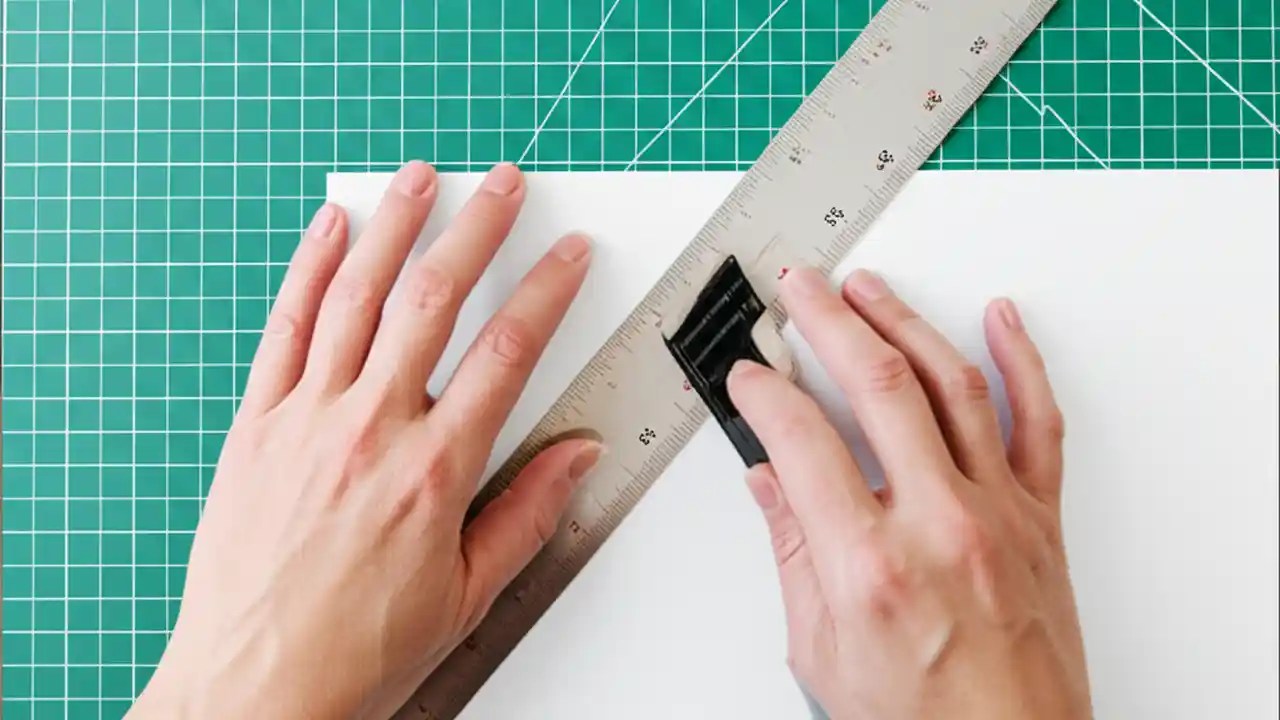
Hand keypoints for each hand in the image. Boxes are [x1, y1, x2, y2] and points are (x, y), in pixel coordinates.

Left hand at [128, 162, 599, 718]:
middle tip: (505, 186)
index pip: (507, 353)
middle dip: (478, 230)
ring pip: (357, 297)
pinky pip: (284, 328)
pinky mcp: (256, 425)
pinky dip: (309, 270)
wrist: (253, 691)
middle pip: (435, 301)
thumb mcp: (466, 595)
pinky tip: (332, 230)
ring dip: (395, 228)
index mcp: (434, 471)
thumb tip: (575, 456)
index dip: (546, 291)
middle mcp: (370, 429)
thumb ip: (526, 514)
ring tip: (422, 179)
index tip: (568, 253)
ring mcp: (306, 419)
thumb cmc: (357, 652)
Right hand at [728, 267, 1090, 719]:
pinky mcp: (1040, 519)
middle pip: (876, 384)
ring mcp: (997, 514)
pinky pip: (1038, 422)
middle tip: (799, 287)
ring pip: (951, 384)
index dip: (763, 393)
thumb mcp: (822, 651)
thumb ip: (792, 554)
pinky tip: (1000, 319)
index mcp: (869, 565)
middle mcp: (938, 526)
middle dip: (827, 319)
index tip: (748, 374)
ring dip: (903, 321)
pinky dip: (1021, 361)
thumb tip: (770, 483)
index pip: (800, 440)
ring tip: (868, 288)